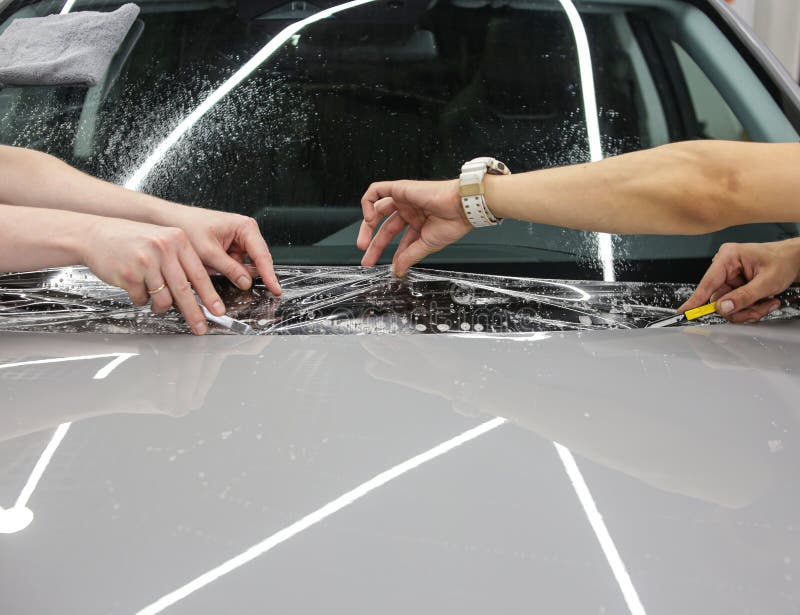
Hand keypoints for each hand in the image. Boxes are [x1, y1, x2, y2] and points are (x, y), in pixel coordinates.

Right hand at [81, 217, 226, 334]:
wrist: (94, 235)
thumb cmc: (130, 240)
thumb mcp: (161, 241)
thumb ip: (180, 262)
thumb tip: (198, 293)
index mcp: (177, 240)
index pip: (199, 274)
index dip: (210, 296)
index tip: (218, 310)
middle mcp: (163, 249)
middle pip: (184, 290)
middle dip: (194, 313)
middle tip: (201, 326)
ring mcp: (146, 262)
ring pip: (164, 298)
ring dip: (161, 306)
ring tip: (155, 299)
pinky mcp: (129, 275)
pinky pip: (143, 299)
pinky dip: (141, 298)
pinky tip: (136, 286)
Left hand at [159, 206, 280, 295]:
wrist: (169, 221)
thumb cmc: (187, 226)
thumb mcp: (209, 252)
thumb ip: (230, 269)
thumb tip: (246, 283)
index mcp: (245, 227)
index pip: (262, 255)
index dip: (269, 274)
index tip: (275, 289)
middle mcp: (245, 232)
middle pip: (257, 261)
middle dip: (249, 275)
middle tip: (246, 290)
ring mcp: (238, 241)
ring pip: (245, 265)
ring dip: (233, 273)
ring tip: (215, 269)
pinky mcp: (230, 248)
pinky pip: (235, 265)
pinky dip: (226, 271)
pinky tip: (214, 269)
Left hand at [357, 179, 469, 275]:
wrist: (461, 207)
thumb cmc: (453, 221)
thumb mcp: (426, 245)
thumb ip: (409, 257)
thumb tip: (398, 270)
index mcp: (418, 222)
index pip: (397, 239)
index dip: (388, 252)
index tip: (381, 265)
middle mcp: (410, 210)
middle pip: (385, 227)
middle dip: (374, 243)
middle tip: (366, 257)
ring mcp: (404, 199)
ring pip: (377, 210)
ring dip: (367, 227)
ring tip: (364, 243)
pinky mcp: (400, 188)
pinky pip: (376, 191)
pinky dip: (367, 203)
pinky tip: (370, 219)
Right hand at [679, 239, 799, 322]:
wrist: (794, 260)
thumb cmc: (783, 262)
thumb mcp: (767, 281)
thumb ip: (744, 296)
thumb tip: (723, 307)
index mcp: (728, 257)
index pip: (708, 283)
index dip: (696, 300)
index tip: (684, 312)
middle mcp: (724, 267)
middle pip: (719, 300)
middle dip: (741, 309)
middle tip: (759, 309)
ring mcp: (729, 278)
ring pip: (728, 306)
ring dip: (748, 310)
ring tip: (767, 303)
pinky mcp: (734, 286)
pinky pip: (734, 305)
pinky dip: (750, 308)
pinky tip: (764, 301)